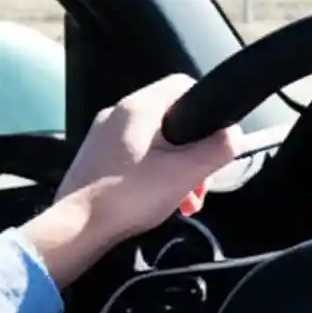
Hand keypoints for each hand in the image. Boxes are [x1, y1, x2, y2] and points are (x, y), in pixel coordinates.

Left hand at [23, 74, 240, 286]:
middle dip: (192, 151)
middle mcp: (117, 113)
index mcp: (139, 107)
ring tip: (182, 200)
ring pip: (154, 141)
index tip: (214, 141)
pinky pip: (135, 156)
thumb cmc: (128, 197)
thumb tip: (234, 135)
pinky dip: (152, 173)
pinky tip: (156, 200)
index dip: (206, 109)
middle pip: (171, 119)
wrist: (77, 227)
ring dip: (174, 167)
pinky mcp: (95, 158)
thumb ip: (218, 149)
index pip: (183, 85)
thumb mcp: (186, 172)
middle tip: (199, 184)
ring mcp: (103, 136)